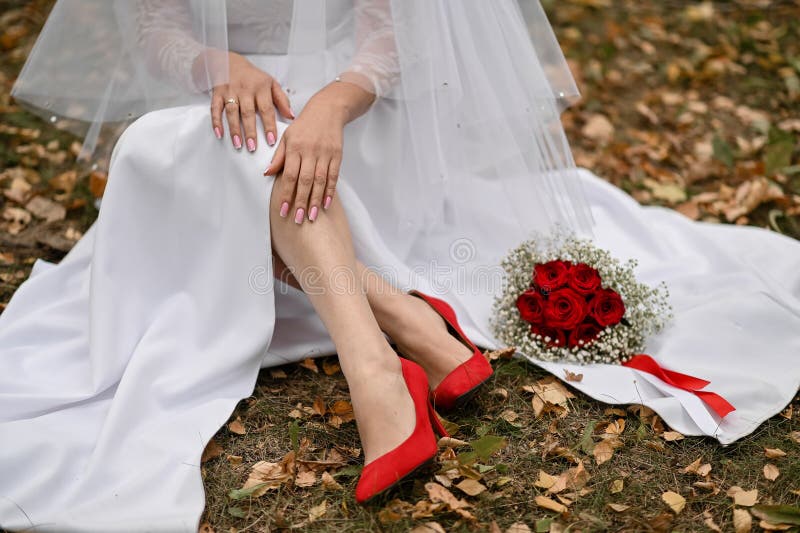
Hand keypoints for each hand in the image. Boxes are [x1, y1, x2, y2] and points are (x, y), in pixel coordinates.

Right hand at [207, 52, 292, 150]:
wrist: (230, 62)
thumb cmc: (253, 77)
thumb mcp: (271, 84)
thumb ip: (282, 100)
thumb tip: (291, 116)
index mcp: (261, 88)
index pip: (266, 109)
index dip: (269, 125)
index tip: (271, 140)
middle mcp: (245, 89)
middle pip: (248, 112)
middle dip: (250, 131)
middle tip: (253, 147)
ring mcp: (230, 91)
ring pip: (231, 112)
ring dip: (234, 129)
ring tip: (238, 144)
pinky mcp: (217, 93)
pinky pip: (215, 108)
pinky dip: (216, 121)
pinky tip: (219, 134)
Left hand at [264, 93, 346, 223]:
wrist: (328, 109)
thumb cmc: (304, 125)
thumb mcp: (287, 136)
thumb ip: (278, 156)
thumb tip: (267, 173)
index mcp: (294, 147)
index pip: (289, 175)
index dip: (286, 194)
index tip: (283, 210)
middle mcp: (310, 151)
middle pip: (305, 181)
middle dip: (301, 202)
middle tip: (298, 220)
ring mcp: (325, 154)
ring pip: (320, 181)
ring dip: (316, 200)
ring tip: (313, 216)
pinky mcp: (337, 155)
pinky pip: (334, 176)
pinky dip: (331, 190)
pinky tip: (327, 203)